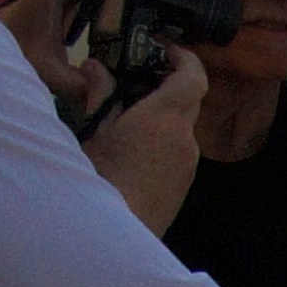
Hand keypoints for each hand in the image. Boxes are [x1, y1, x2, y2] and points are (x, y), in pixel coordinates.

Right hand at [82, 47, 204, 227]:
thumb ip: (99, 95)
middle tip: (137, 82)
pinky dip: (162, 143)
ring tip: (127, 120)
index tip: (166, 51)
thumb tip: (94, 67)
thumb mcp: (93, 133)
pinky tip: (133, 152)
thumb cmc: (100, 179)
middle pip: (188, 102)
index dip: (184, 59)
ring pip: (181, 129)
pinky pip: (178, 153)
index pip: (193, 77)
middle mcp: (185, 138)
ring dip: (161, 118)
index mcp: (165, 118)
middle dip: (166, 88)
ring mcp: (189, 165)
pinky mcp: (184, 186)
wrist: (113, 236)